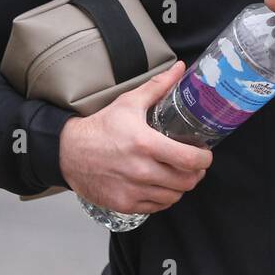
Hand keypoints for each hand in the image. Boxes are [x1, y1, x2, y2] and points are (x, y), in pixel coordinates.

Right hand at [58, 60, 212, 213]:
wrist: (69, 152)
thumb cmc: (101, 127)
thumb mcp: (129, 103)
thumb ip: (158, 86)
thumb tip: (180, 68)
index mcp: (145, 144)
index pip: (189, 160)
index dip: (204, 158)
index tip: (205, 153)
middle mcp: (141, 170)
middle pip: (187, 181)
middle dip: (196, 173)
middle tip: (194, 165)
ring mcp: (133, 190)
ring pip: (174, 196)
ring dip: (181, 186)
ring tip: (178, 174)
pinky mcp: (125, 204)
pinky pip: (157, 206)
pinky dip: (164, 198)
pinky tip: (161, 186)